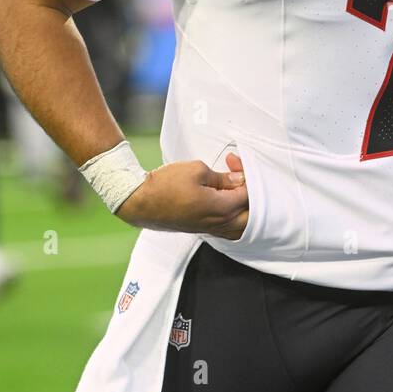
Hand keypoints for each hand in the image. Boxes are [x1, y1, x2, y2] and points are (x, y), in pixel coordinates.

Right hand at [116, 153, 248, 237]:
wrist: (141, 201)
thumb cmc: (166, 185)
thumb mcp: (197, 170)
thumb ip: (223, 177)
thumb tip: (238, 180)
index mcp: (221, 209)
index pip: (249, 194)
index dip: (245, 175)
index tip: (234, 162)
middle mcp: (219, 223)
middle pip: (251, 214)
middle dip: (251, 193)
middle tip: (239, 175)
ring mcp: (211, 229)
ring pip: (241, 225)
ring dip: (244, 207)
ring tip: (235, 188)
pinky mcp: (203, 229)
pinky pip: (229, 228)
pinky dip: (235, 216)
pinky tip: (228, 202)